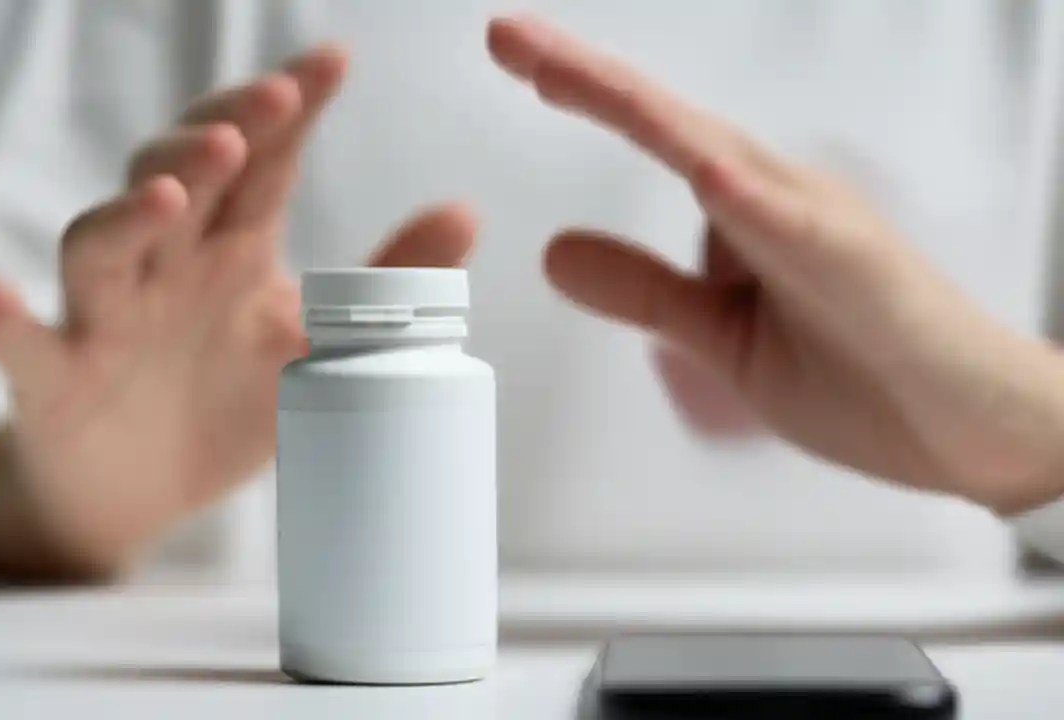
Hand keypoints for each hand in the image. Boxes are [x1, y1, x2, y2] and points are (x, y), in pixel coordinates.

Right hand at [0, 46, 477, 578]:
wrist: (139, 491)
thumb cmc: (222, 400)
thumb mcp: (314, 342)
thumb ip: (382, 285)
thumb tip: (465, 212)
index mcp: (230, 248)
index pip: (261, 163)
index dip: (291, 110)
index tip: (334, 62)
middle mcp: (164, 266)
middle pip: (179, 180)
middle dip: (215, 139)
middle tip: (267, 109)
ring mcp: (103, 318)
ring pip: (100, 246)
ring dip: (128, 215)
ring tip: (171, 194)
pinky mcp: (55, 380)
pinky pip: (23, 348)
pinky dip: (8, 326)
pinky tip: (2, 299)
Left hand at [488, 16, 1063, 513]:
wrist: (970, 432)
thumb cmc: (866, 377)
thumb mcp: (720, 338)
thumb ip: (645, 291)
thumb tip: (556, 252)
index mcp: (746, 208)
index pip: (651, 134)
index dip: (581, 91)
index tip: (515, 56)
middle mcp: (777, 196)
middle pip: (666, 122)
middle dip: (585, 75)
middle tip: (506, 35)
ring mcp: (818, 223)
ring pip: (715, 150)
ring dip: (638, 111)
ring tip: (561, 71)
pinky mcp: (858, 268)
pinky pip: (795, 227)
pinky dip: (746, 198)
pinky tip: (702, 169)